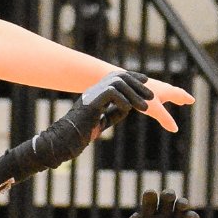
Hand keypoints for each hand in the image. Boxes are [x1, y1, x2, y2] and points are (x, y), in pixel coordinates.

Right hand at [19, 71, 153, 170]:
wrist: (66, 140)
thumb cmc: (82, 133)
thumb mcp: (103, 121)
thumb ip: (114, 112)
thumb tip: (128, 106)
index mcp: (96, 92)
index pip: (116, 78)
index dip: (132, 77)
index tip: (146, 81)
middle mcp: (94, 90)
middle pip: (119, 77)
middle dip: (137, 84)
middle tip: (151, 96)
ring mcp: (92, 94)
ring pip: (117, 83)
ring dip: (134, 94)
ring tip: (146, 108)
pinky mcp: (91, 102)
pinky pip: (112, 92)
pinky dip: (124, 100)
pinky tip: (129, 110)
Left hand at [116, 188, 198, 217]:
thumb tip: (137, 214)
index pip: (149, 201)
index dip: (150, 195)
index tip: (150, 195)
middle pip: (167, 199)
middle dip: (168, 194)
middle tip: (167, 197)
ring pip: (181, 207)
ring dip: (182, 202)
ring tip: (180, 205)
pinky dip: (192, 215)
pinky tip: (188, 217)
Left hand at [141, 76, 194, 133]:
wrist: (123, 81)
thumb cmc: (140, 95)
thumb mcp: (155, 110)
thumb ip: (165, 119)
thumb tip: (175, 129)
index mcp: (166, 91)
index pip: (179, 94)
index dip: (185, 98)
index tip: (192, 100)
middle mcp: (160, 87)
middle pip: (172, 92)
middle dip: (179, 97)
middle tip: (184, 100)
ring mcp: (151, 85)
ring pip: (163, 90)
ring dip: (169, 95)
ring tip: (170, 98)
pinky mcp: (142, 85)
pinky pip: (154, 91)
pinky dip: (159, 94)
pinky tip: (152, 97)